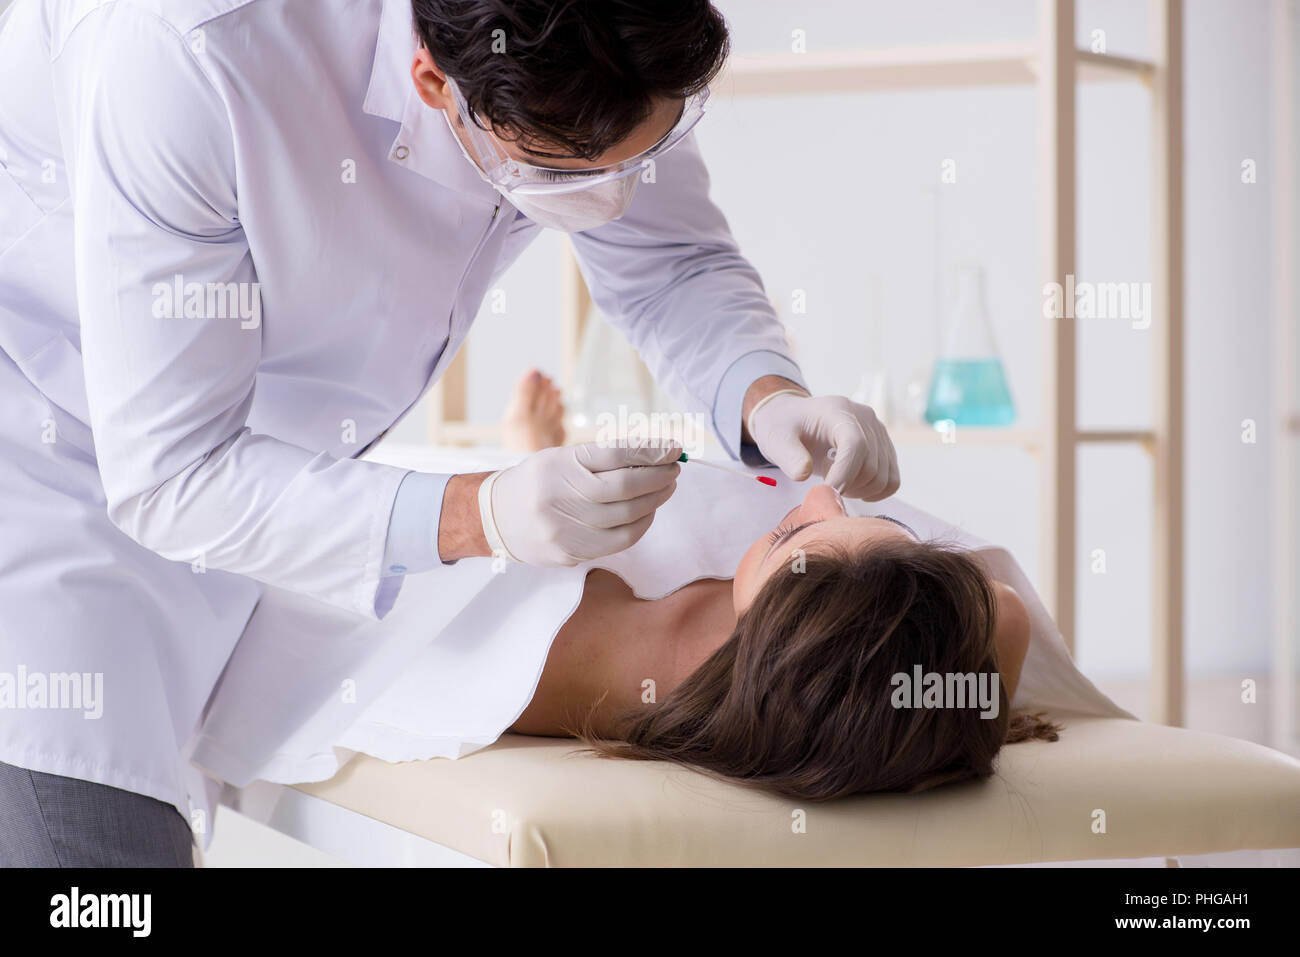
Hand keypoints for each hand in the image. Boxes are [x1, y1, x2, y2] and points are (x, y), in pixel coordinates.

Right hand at [480, 440, 680, 565]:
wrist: (496, 517)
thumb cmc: (538, 481)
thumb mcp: (562, 458)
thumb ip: (605, 457)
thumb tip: (656, 454)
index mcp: (558, 464)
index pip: (615, 454)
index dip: (650, 452)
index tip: (674, 448)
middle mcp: (560, 496)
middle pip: (625, 487)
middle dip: (658, 476)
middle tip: (674, 468)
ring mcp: (565, 528)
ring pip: (628, 516)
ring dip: (655, 500)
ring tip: (665, 487)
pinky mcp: (571, 552)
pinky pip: (620, 541)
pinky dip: (641, 524)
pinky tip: (647, 512)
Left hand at [747, 392, 899, 500]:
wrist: (794, 420)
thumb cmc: (783, 428)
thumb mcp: (776, 439)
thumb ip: (789, 456)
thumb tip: (804, 474)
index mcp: (839, 411)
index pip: (856, 445)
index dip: (844, 474)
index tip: (826, 493)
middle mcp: (866, 418)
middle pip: (871, 466)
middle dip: (847, 486)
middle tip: (824, 488)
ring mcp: (879, 432)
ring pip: (884, 477)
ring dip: (859, 491)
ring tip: (835, 484)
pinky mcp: (884, 448)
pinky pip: (891, 480)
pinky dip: (874, 492)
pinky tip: (851, 488)